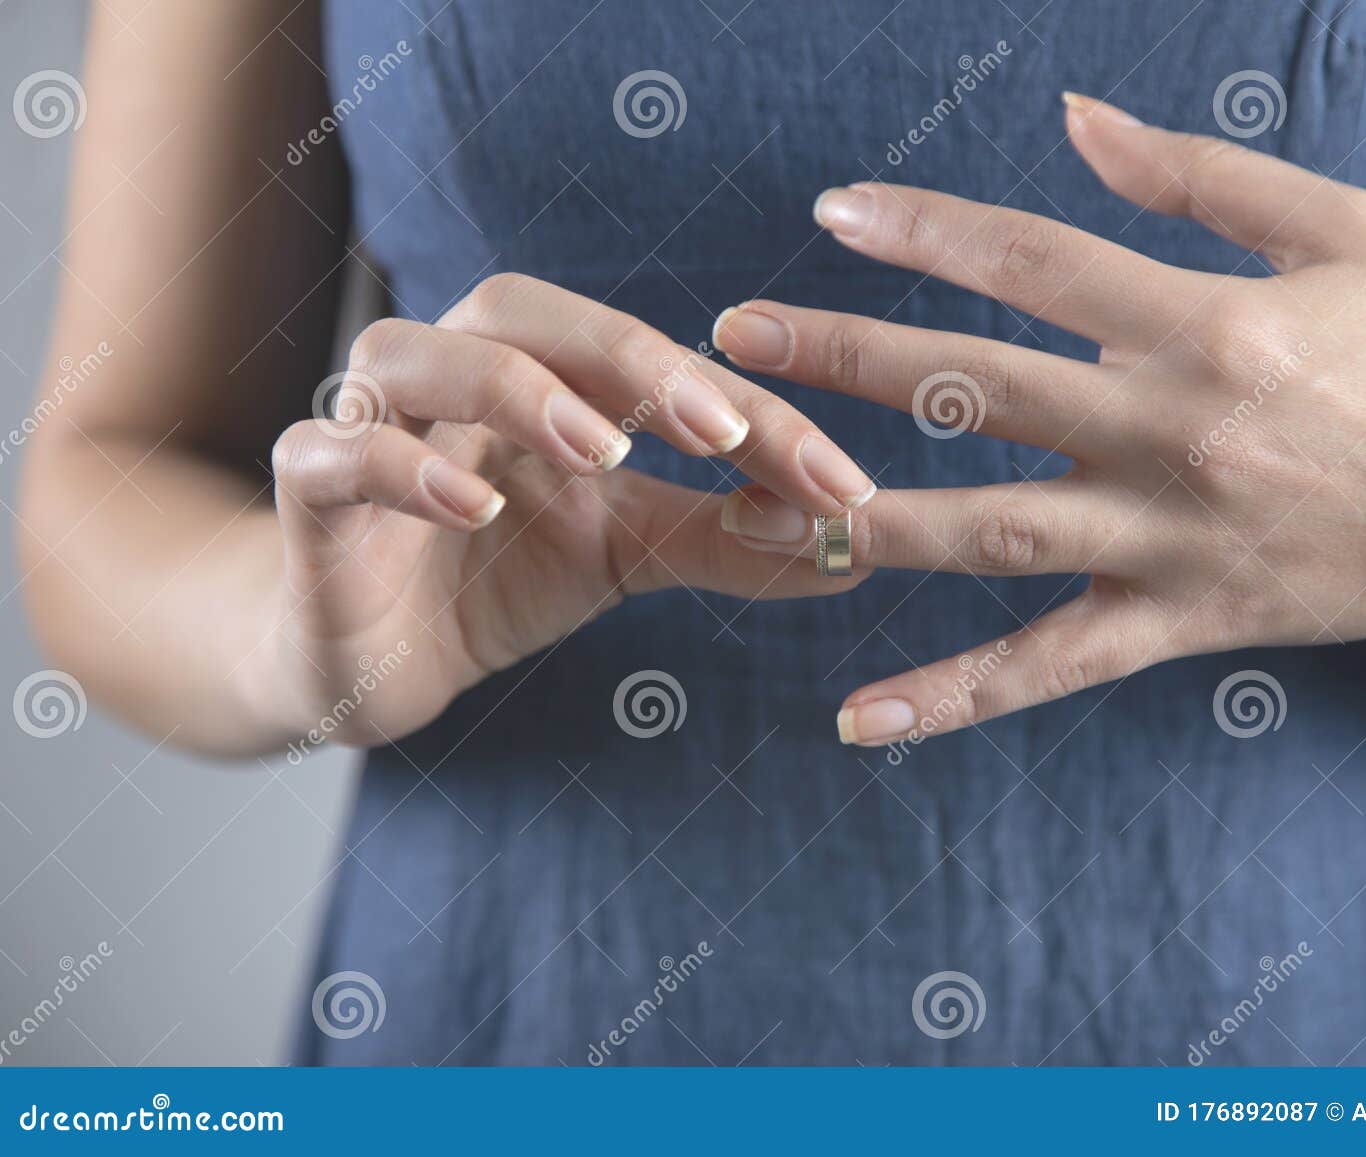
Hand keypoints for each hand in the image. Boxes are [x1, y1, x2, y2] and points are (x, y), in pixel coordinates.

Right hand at [267, 273, 875, 744]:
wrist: (365, 655)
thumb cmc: (493, 576)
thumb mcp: (628, 554)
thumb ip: (727, 541)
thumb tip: (859, 548)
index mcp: (537, 369)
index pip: (651, 366)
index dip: (754, 414)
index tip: (843, 484)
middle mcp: (451, 371)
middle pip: (529, 313)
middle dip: (636, 363)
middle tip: (725, 429)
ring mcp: (370, 424)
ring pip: (420, 356)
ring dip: (517, 387)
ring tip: (605, 449)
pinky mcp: (310, 493)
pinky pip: (338, 455)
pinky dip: (405, 469)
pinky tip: (481, 505)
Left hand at [711, 95, 1365, 745]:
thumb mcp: (1346, 229)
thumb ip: (1200, 176)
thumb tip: (1075, 123)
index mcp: (1206, 322)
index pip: (1030, 264)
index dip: (920, 231)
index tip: (830, 215)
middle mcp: (1170, 431)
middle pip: (975, 388)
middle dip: (842, 361)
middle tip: (732, 347)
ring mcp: (1167, 539)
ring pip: (986, 531)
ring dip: (860, 519)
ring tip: (749, 511)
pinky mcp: (1180, 623)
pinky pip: (1048, 669)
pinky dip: (953, 697)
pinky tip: (858, 720)